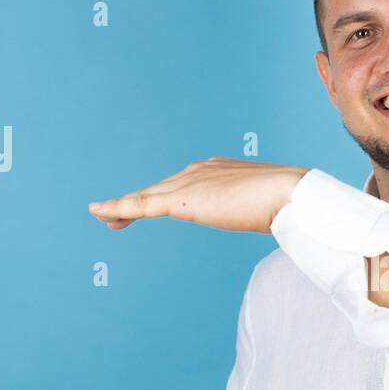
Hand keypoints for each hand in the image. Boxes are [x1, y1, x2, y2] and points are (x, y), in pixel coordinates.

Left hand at [88, 158, 307, 232]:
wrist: (288, 194)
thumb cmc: (289, 203)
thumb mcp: (268, 207)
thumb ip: (260, 211)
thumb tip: (276, 220)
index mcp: (217, 170)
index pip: (182, 184)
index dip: (164, 195)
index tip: (155, 203)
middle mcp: (198, 171)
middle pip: (158, 188)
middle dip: (137, 200)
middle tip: (114, 211)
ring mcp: (188, 183)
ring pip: (145, 197)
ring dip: (121, 206)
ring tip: (102, 214)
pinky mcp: (182, 200)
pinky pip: (141, 205)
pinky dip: (118, 207)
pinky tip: (100, 212)